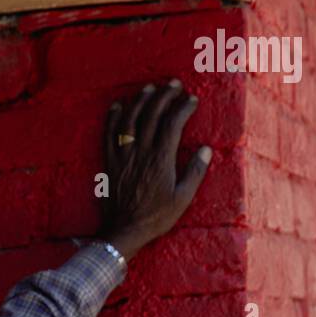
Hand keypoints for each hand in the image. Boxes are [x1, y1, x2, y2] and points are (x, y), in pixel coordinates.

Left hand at [101, 79, 211, 262]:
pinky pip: (108, 134)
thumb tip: (207, 149)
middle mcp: (141, 152)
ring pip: (130, 119)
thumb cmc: (155, 218)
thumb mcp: (182, 199)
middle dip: (164, 95)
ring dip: (140, 100)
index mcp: (161, 159)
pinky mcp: (110, 162)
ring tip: (149, 88)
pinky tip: (117, 105)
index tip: (191, 100)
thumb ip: (195, 172)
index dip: (183, 107)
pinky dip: (112, 118)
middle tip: (173, 84)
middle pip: (152, 114)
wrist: (124, 231)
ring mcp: (123, 155)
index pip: (173, 123)